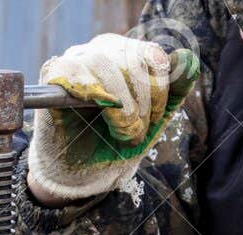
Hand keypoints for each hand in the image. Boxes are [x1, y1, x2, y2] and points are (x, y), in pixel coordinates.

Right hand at [28, 34, 199, 205]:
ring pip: (105, 63)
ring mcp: (76, 60)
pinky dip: (92, 94)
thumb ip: (173, 93)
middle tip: (135, 133)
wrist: (80, 175)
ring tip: (120, 133)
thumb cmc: (112, 145)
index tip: (152, 121)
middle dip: (142, 101)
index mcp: (127, 56)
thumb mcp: (150, 123)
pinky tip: (96, 112)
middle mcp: (102, 51)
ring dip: (120, 105)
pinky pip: (75, 72)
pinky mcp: (53, 75)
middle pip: (132, 58)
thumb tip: (190, 61)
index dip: (159, 90)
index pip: (152, 55)